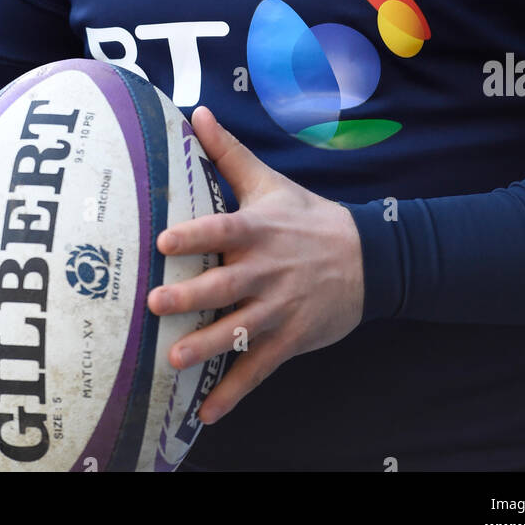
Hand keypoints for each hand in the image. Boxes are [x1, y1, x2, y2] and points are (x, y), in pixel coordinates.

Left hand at [147, 107, 363, 424]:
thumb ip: (228, 153)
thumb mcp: (269, 183)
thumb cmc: (307, 218)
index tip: (165, 240)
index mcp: (258, 229)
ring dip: (207, 346)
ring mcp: (280, 307)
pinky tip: (207, 413)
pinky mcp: (291, 338)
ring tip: (173, 358)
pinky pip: (259, 368)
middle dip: (191, 296)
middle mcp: (267, 269)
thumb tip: (196, 112)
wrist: (368, 258)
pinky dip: (234, 393)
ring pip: (240, 329)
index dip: (195, 234)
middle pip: (225, 283)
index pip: (223, 228)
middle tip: (156, 303)